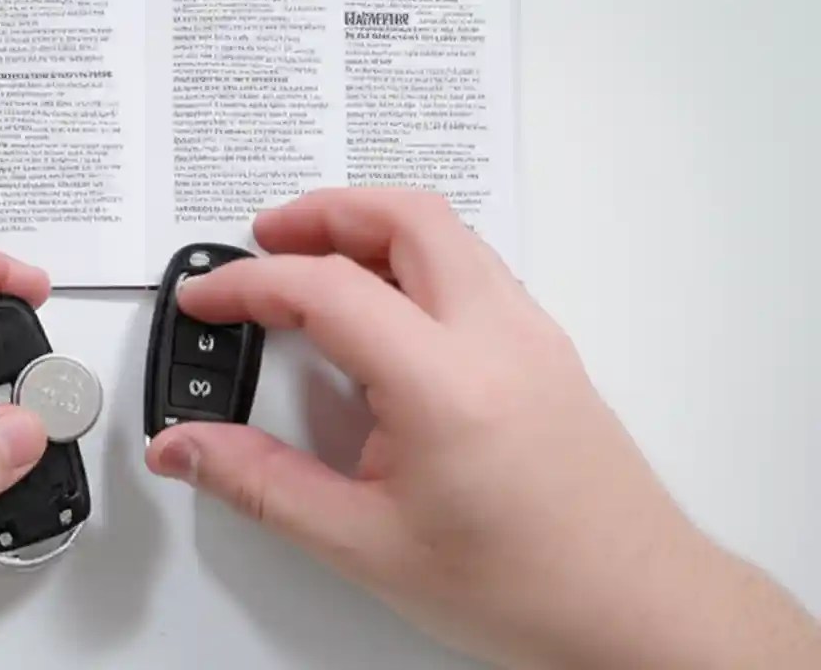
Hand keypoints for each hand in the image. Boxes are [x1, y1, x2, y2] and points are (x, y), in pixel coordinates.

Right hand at [146, 188, 820, 668]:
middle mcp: (497, 338)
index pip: (327, 289)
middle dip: (320, 212)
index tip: (208, 300)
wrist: (633, 610)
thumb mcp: (366, 543)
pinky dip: (412, 256)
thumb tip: (189, 448)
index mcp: (446, 383)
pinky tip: (382, 305)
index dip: (249, 283)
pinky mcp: (546, 348)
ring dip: (370, 226)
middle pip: (403, 217)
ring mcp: (532, 335)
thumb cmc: (530, 586)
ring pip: (445, 232)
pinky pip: (472, 265)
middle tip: (263, 239)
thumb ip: (261, 485)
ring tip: (314, 260)